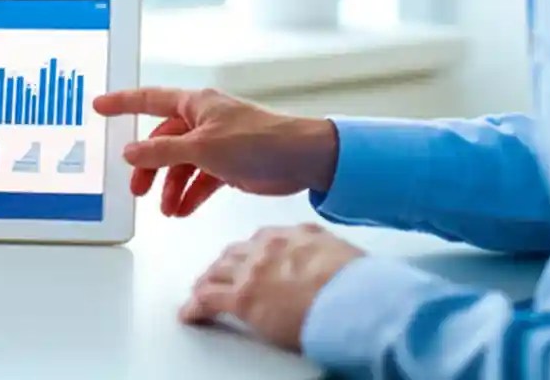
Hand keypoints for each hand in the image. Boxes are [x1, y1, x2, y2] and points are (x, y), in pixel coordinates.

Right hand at [93, 88, 339, 216]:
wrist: (305, 159)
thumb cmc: (260, 141)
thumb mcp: (202, 148)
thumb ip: (162, 151)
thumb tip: (130, 152)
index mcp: (195, 104)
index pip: (149, 99)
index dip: (122, 103)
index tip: (99, 107)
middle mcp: (204, 120)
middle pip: (163, 140)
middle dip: (149, 166)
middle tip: (137, 189)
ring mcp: (217, 142)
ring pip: (181, 164)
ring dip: (171, 186)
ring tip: (166, 209)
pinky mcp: (230, 163)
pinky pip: (200, 179)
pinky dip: (191, 194)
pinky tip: (183, 210)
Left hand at [182, 224, 362, 350]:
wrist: (355, 299)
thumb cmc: (359, 283)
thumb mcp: (344, 254)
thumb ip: (327, 253)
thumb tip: (330, 263)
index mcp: (294, 235)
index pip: (262, 240)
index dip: (251, 253)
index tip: (249, 259)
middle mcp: (268, 247)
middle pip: (234, 254)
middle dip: (225, 265)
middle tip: (219, 275)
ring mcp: (251, 271)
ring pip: (216, 273)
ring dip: (207, 282)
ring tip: (201, 292)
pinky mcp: (242, 297)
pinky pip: (207, 300)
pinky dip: (195, 308)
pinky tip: (190, 314)